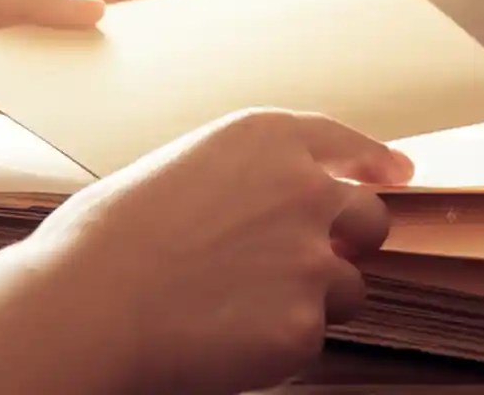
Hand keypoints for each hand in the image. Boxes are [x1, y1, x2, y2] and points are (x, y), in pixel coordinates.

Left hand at [0, 0, 176, 142]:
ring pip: (78, 63)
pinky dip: (79, 106)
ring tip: (157, 86)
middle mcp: (24, 17)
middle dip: (137, 32)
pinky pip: (52, 100)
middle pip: (95, 22)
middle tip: (183, 49)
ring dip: (112, 73)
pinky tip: (106, 117)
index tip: (184, 1)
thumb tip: (98, 9)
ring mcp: (13, 58)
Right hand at [28, 109, 412, 393]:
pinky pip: (310, 338)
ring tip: (235, 309)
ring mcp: (313, 259)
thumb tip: (273, 208)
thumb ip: (245, 180)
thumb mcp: (180, 169)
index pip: (345, 143)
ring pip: (347, 287)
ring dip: (310, 299)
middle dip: (352, 241)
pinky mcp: (304, 325)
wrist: (84, 306)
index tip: (398, 174)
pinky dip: (279, 345)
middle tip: (317, 260)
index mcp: (269, 138)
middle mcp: (307, 190)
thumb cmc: (106, 238)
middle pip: (370, 217)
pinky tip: (226, 340)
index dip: (376, 161)